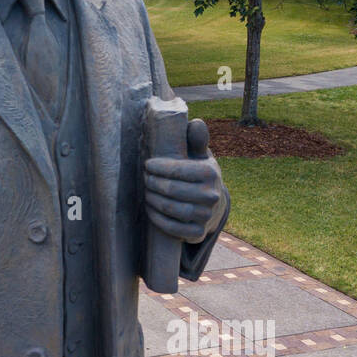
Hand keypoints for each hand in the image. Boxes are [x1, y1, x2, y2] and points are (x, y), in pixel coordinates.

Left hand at [143, 118, 226, 242]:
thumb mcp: (199, 155)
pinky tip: (150, 209)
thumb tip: (196, 123)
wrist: (211, 204)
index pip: (178, 169)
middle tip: (144, 179)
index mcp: (210, 173)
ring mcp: (206, 216)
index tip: (147, 165)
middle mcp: (211, 195)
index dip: (158, 167)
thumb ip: (195, 139)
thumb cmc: (198, 173)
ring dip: (153, 201)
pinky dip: (158, 219)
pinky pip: (174, 229)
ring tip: (146, 192)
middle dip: (152, 183)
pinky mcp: (198, 233)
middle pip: (172, 190)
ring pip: (172, 209)